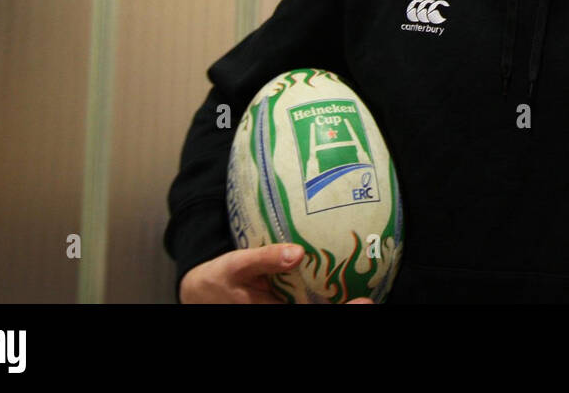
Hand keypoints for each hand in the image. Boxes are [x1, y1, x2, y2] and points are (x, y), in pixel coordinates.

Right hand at [179, 244, 374, 303]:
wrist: (199, 294)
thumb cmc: (220, 278)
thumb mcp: (238, 266)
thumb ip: (265, 259)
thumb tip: (295, 252)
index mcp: (272, 312)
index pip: (312, 314)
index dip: (341, 310)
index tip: (364, 300)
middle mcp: (280, 317)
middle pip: (319, 314)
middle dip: (345, 309)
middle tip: (369, 298)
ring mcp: (283, 313)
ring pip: (315, 310)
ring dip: (337, 304)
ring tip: (363, 295)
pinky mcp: (282, 308)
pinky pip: (308, 305)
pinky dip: (325, 298)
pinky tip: (342, 287)